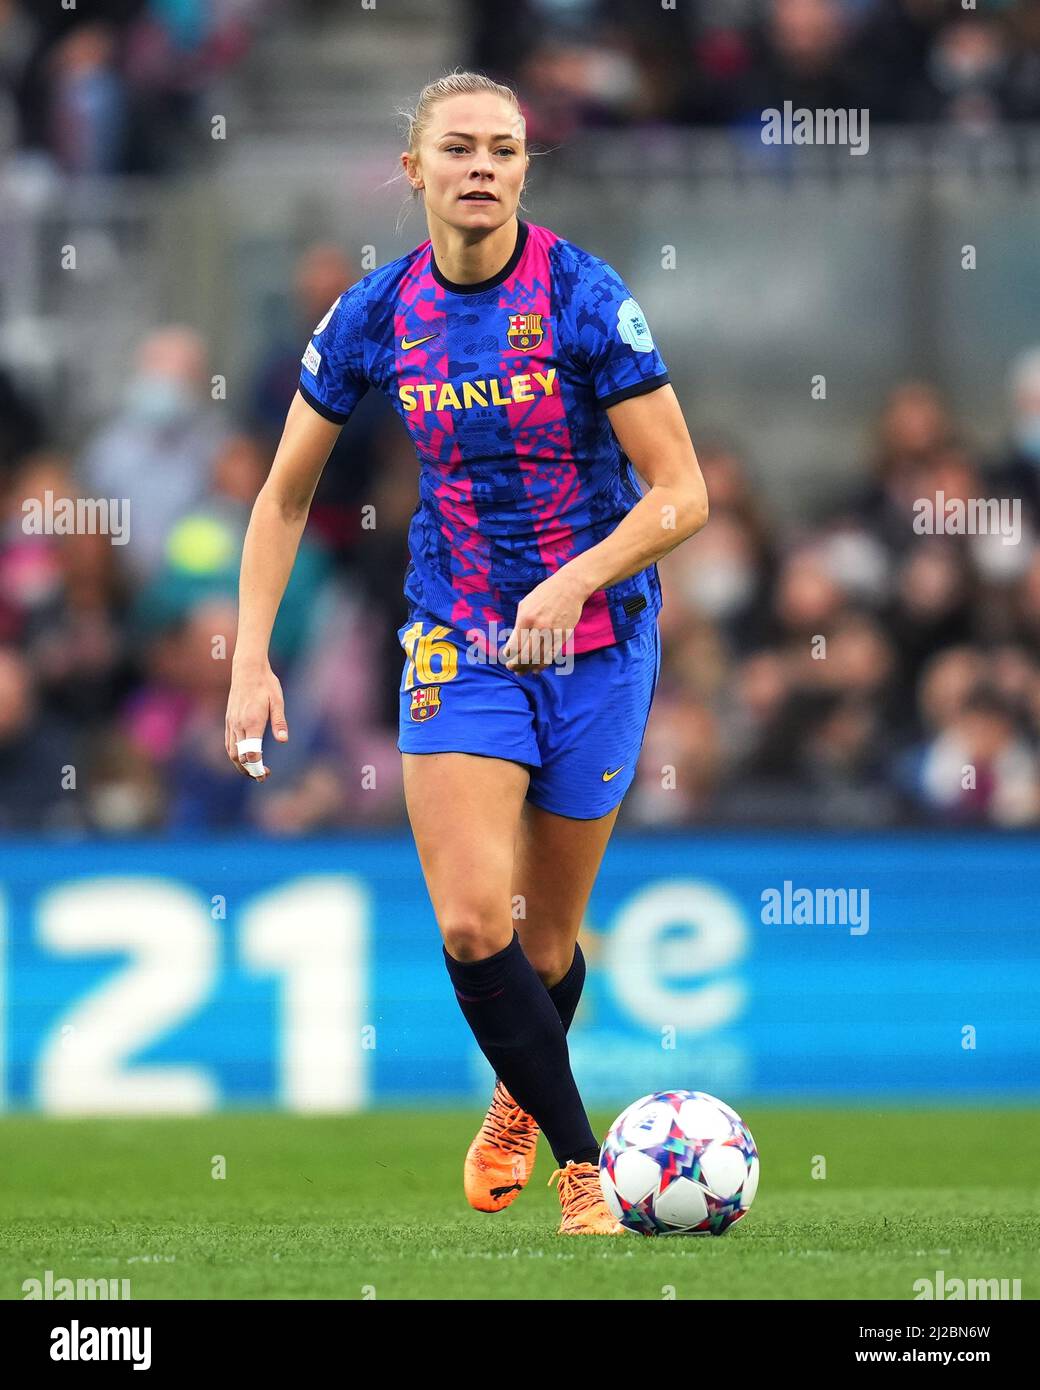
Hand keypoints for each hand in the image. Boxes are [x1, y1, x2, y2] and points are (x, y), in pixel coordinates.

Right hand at [225, 660, 288, 779]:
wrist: (247, 669)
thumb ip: (279, 722)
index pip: (251, 753)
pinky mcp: (229, 720)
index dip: (257, 767)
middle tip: (263, 776)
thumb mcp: (278, 701)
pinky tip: (244, 757)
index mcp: (252, 721)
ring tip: (254, 771)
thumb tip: (283, 740)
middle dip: (250, 770)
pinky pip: (229, 743)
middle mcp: (239, 725)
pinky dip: (235, 754)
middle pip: (239, 757)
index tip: (266, 773)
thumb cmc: (266, 684)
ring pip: (231, 752)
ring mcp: (232, 723)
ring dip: (241, 765)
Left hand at [500, 569, 586, 673]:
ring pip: (538, 658)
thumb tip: (513, 643)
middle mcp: (539, 628)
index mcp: (526, 619)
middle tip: (512, 668)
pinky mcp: (563, 637)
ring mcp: (552, 633)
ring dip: (529, 668)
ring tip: (523, 672)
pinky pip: (551, 656)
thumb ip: (518, 624)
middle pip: (525, 655)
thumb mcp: (525, 605)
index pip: (515, 645)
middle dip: (516, 665)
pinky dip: (543, 665)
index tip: (506, 657)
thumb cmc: (544, 594)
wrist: (569, 588)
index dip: (509, 655)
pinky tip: (537, 669)